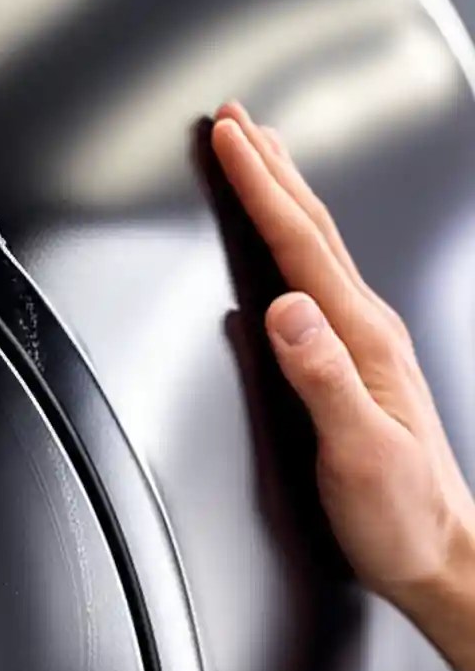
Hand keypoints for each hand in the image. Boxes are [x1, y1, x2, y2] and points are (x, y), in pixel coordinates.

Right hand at [213, 102, 474, 670]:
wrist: (441, 552)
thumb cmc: (398, 513)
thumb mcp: (358, 452)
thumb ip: (321, 377)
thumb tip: (284, 310)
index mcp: (361, 339)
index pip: (299, 245)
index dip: (259, 186)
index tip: (228, 138)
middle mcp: (367, 328)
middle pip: (311, 227)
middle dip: (269, 166)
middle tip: (235, 117)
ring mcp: (365, 340)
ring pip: (317, 242)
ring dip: (284, 189)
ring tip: (260, 152)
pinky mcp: (356, 357)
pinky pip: (318, 273)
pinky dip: (295, 234)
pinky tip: (289, 235)